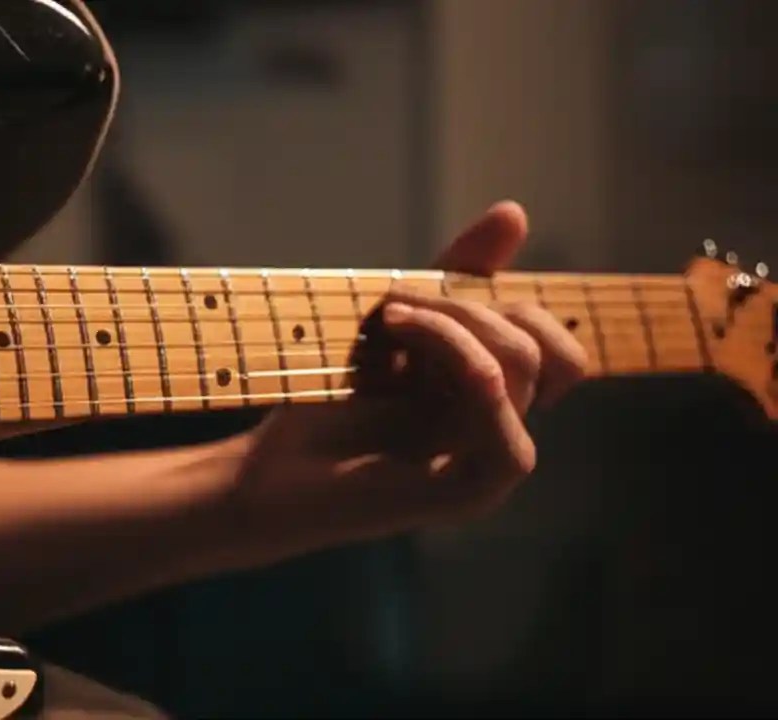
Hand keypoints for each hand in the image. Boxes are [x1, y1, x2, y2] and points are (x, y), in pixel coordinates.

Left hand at [225, 201, 586, 562]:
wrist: (268, 471)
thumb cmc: (323, 401)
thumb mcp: (395, 324)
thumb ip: (455, 278)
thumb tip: (516, 211)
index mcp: (494, 398)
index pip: (557, 342)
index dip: (513, 299)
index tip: (430, 289)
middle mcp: (502, 432)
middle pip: (544, 344)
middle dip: (471, 303)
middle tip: (394, 304)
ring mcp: (490, 466)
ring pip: (519, 365)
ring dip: (450, 322)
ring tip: (387, 319)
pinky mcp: (469, 493)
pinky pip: (504, 423)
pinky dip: (457, 365)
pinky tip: (400, 353)